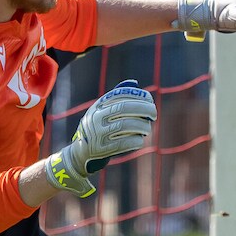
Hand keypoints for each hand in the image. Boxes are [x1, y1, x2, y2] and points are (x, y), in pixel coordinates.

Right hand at [44, 80, 156, 197]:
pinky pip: (124, 143)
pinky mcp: (102, 149)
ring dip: (142, 126)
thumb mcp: (102, 110)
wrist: (81, 152)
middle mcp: (96, 117)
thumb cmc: (98, 128)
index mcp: (98, 105)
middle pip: (125, 108)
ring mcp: (98, 133)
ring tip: (147, 129)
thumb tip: (134, 83)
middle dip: (144, 109)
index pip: (120, 94)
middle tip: (154, 114)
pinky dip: (136, 141)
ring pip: (127, 125)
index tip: (150, 99)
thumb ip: (116, 97)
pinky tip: (139, 140)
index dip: (137, 95)